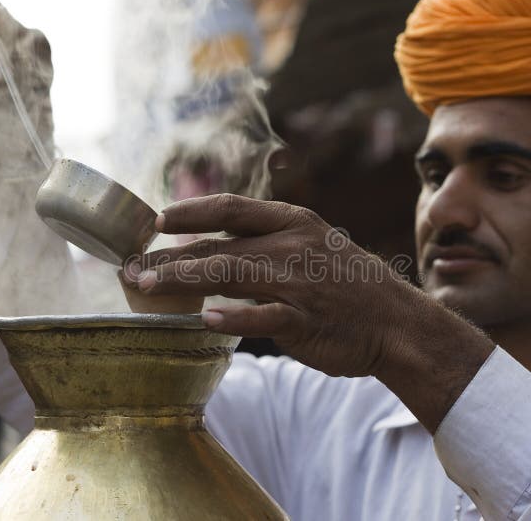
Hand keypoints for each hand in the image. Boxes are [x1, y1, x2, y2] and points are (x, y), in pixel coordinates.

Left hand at [123, 194, 495, 430]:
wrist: (398, 323)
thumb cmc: (350, 286)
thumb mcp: (316, 246)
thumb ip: (268, 244)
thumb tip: (216, 250)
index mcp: (294, 222)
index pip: (231, 208)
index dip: (190, 212)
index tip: (157, 221)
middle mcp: (292, 246)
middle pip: (218, 246)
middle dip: (170, 257)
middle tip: (132, 268)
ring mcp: (298, 282)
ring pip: (229, 275)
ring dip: (183, 281)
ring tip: (146, 288)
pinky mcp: (304, 321)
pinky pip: (262, 318)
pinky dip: (232, 318)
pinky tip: (203, 321)